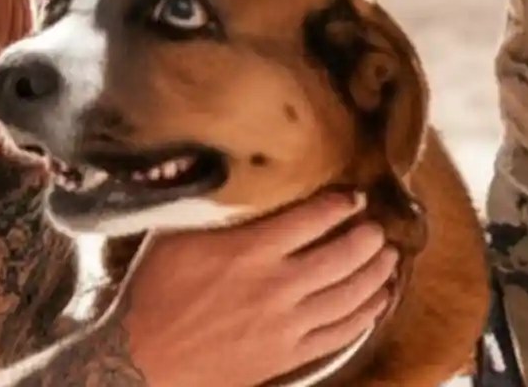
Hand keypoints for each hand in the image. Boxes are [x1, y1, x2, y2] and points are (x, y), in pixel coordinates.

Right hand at [120, 192, 398, 386]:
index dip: (342, 205)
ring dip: (376, 274)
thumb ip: (209, 205)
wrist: (139, 360)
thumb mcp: (173, 235)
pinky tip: (376, 304)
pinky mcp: (287, 356)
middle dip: (369, 238)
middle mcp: (276, 285)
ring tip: (388, 258)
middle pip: (344, 255)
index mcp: (250, 250)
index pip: (314, 218)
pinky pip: (340, 334)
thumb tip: (220, 166)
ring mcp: (286, 324)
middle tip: (378, 228)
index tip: (354, 198)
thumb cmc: (151, 294)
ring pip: (350, 296)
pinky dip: (365, 316)